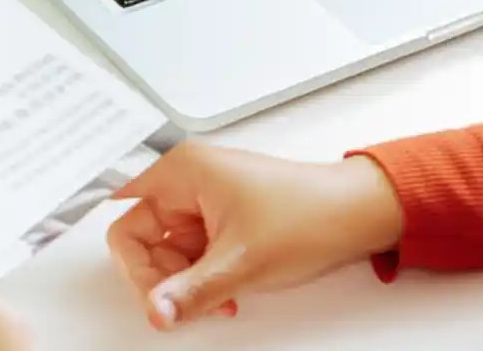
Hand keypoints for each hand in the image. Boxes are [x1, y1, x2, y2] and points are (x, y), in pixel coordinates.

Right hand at [107, 141, 401, 330]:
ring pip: (169, 255)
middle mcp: (188, 182)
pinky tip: (227, 294)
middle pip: (144, 242)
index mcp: (182, 171)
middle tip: (187, 304)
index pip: (126, 221)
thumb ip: (191, 290)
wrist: (356, 215)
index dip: (134, 264)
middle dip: (166, 280)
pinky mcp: (221, 221)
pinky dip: (204, 281)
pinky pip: (193, 257)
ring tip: (219, 299)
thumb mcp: (242, 260)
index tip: (153, 296)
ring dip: (187, 285)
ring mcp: (204, 202)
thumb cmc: (309, 213)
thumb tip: (155, 310)